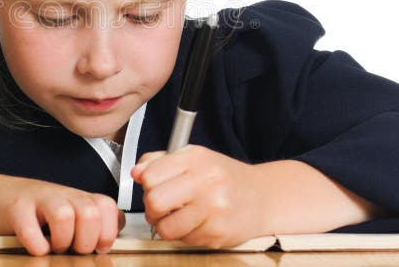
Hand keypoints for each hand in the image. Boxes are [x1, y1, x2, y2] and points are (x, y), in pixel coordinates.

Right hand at [0, 175, 125, 255]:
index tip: (98, 245)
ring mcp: (39, 199)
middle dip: (85, 241)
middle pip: (90, 213)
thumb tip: (109, 243)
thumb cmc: (36, 210)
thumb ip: (92, 224)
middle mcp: (63, 194)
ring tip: (53, 245)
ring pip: (65, 216)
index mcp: (79, 197)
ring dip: (61, 241)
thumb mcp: (69, 212)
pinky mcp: (17, 209)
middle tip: (73, 248)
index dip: (108, 231)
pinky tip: (36, 245)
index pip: (108, 207)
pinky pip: (31, 230)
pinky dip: (36, 245)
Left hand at [130, 145, 271, 248]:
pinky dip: (184, 234)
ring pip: (165, 227)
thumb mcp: (194, 158)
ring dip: (165, 225)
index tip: (153, 186)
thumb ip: (161, 162)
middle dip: (152, 207)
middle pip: (154, 201)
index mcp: (197, 158)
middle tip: (161, 206)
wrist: (262, 197)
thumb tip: (136, 172)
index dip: (146, 184)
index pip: (150, 174)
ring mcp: (214, 209)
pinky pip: (183, 240)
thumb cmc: (225, 177)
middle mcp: (207, 181)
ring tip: (177, 217)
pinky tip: (196, 223)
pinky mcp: (217, 233)